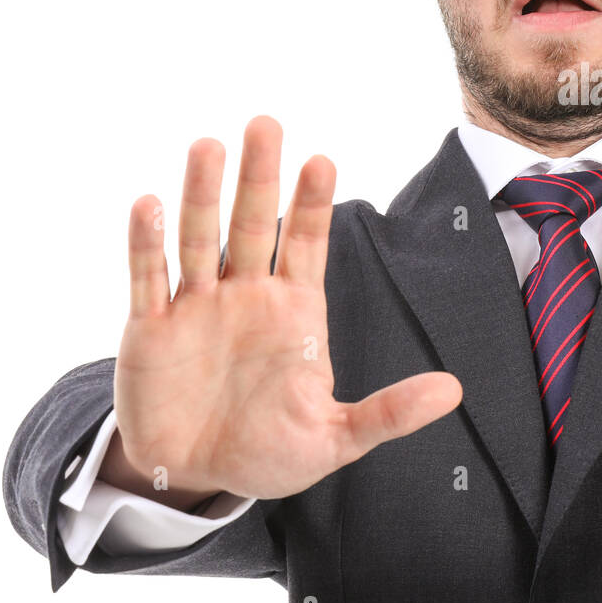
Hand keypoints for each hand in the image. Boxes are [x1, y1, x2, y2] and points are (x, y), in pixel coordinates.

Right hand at [113, 115, 462, 502]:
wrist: (196, 478)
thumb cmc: (269, 451)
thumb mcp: (335, 439)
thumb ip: (389, 412)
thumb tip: (454, 391)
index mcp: (294, 310)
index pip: (308, 243)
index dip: (314, 204)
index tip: (323, 160)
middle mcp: (246, 294)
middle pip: (254, 224)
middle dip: (259, 177)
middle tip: (266, 123)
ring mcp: (197, 306)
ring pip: (200, 238)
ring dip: (202, 194)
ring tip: (209, 146)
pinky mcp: (150, 327)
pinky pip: (149, 278)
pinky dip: (147, 243)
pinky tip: (149, 204)